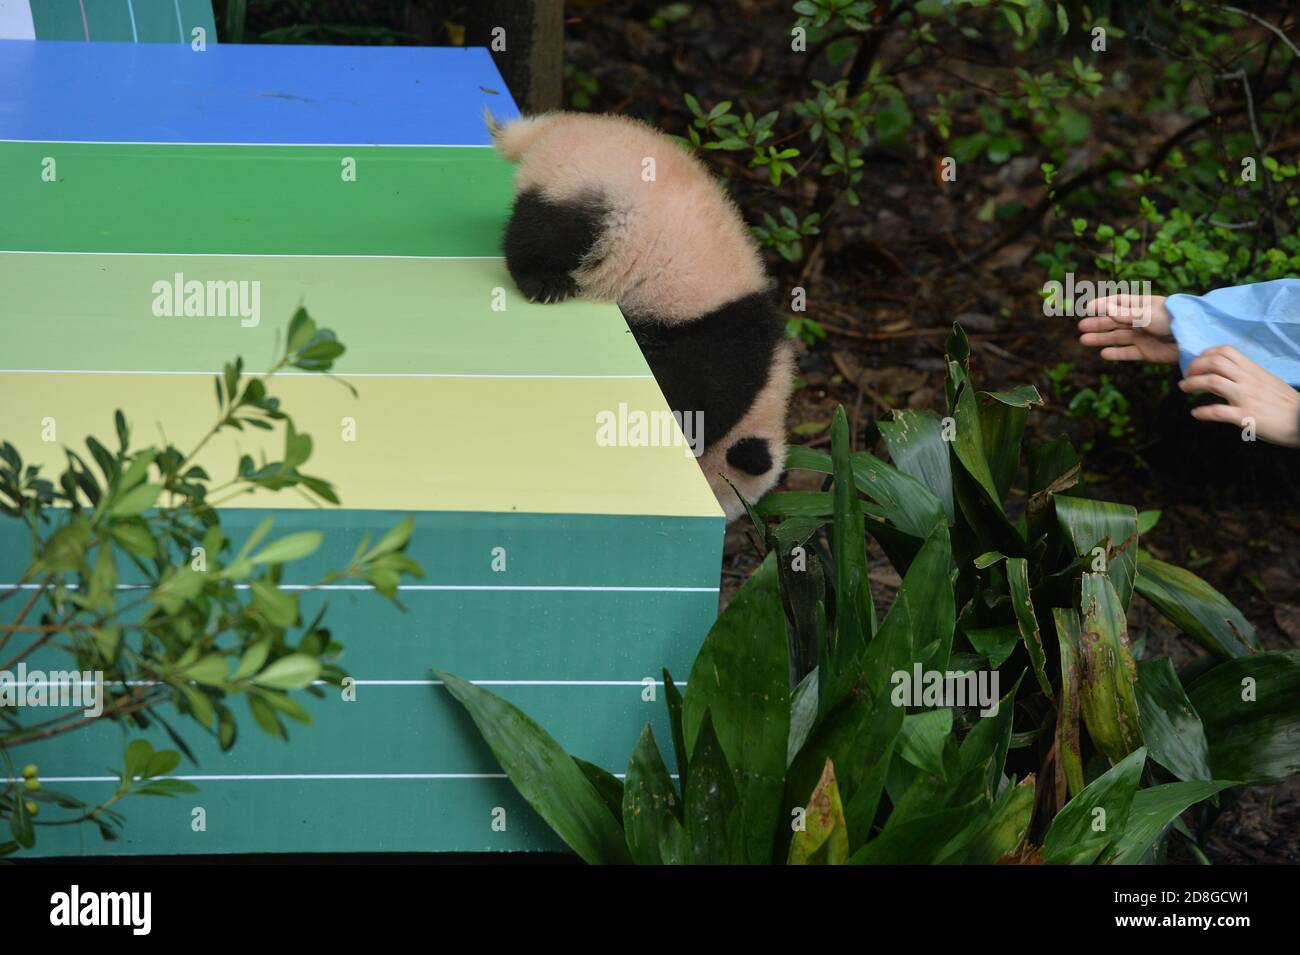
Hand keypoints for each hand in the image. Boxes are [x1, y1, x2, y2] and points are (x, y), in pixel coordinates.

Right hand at [1077, 294, 1178, 362]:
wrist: (1192, 338)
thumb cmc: (1172, 319)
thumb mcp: (1146, 314)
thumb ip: (1125, 314)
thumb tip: (1106, 309)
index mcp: (1141, 306)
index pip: (1118, 303)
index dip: (1102, 305)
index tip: (1087, 308)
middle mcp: (1139, 321)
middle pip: (1114, 322)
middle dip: (1098, 324)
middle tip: (1081, 327)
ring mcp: (1142, 337)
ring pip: (1117, 338)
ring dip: (1101, 339)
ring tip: (1084, 340)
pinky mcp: (1146, 352)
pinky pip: (1127, 353)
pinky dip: (1116, 354)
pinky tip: (1103, 353)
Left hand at [1180, 345, 1299, 447]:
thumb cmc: (1285, 402)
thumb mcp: (1266, 381)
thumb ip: (1247, 376)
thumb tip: (1225, 376)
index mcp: (1254, 370)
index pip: (1226, 351)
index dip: (1206, 353)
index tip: (1197, 361)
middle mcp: (1248, 380)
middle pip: (1215, 362)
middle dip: (1194, 366)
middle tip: (1186, 375)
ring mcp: (1246, 397)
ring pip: (1212, 382)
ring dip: (1192, 384)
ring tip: (1183, 388)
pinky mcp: (1245, 416)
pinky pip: (1217, 411)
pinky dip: (1202, 412)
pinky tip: (1196, 413)